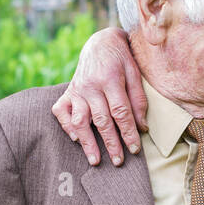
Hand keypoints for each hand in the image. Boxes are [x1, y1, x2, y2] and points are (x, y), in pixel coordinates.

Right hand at [51, 27, 148, 166]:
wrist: (100, 43)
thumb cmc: (122, 59)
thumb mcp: (135, 73)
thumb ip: (138, 99)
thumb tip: (142, 127)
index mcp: (109, 79)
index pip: (120, 112)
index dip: (128, 132)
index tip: (134, 149)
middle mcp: (90, 86)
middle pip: (101, 120)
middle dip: (111, 143)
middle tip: (119, 161)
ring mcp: (76, 90)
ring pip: (79, 120)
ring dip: (87, 142)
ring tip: (95, 160)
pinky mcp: (67, 92)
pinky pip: (61, 112)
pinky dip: (66, 126)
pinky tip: (76, 139)